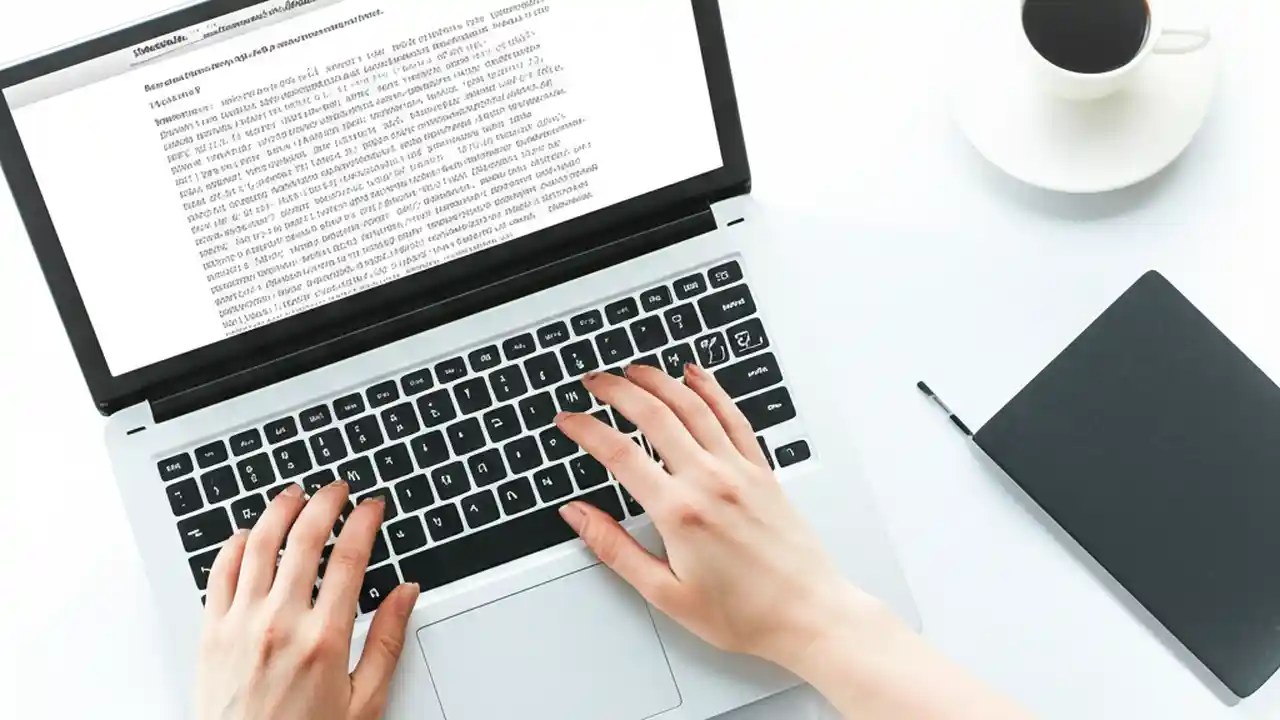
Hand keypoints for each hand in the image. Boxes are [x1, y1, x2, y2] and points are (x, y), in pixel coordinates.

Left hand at [195, 483, 419, 719]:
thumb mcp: (364, 701)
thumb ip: (387, 641)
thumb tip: (406, 594)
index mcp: (324, 639)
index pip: (350, 558)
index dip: (365, 521)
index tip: (373, 505)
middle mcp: (280, 623)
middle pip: (304, 538)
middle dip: (326, 501)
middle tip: (338, 488)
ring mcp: (241, 624)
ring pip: (259, 544)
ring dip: (279, 509)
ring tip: (295, 494)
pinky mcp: (210, 632)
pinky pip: (220, 572)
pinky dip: (235, 544)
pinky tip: (250, 533)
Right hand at [555, 364, 882, 667]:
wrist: (808, 615)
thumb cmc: (744, 614)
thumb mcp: (665, 593)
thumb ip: (615, 549)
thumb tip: (578, 516)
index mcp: (680, 513)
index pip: (619, 454)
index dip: (585, 430)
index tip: (567, 420)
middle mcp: (710, 481)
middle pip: (654, 415)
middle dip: (616, 390)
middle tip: (593, 381)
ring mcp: (739, 471)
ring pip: (693, 406)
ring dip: (659, 380)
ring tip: (633, 369)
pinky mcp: (762, 472)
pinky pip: (733, 417)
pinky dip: (711, 390)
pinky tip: (696, 375)